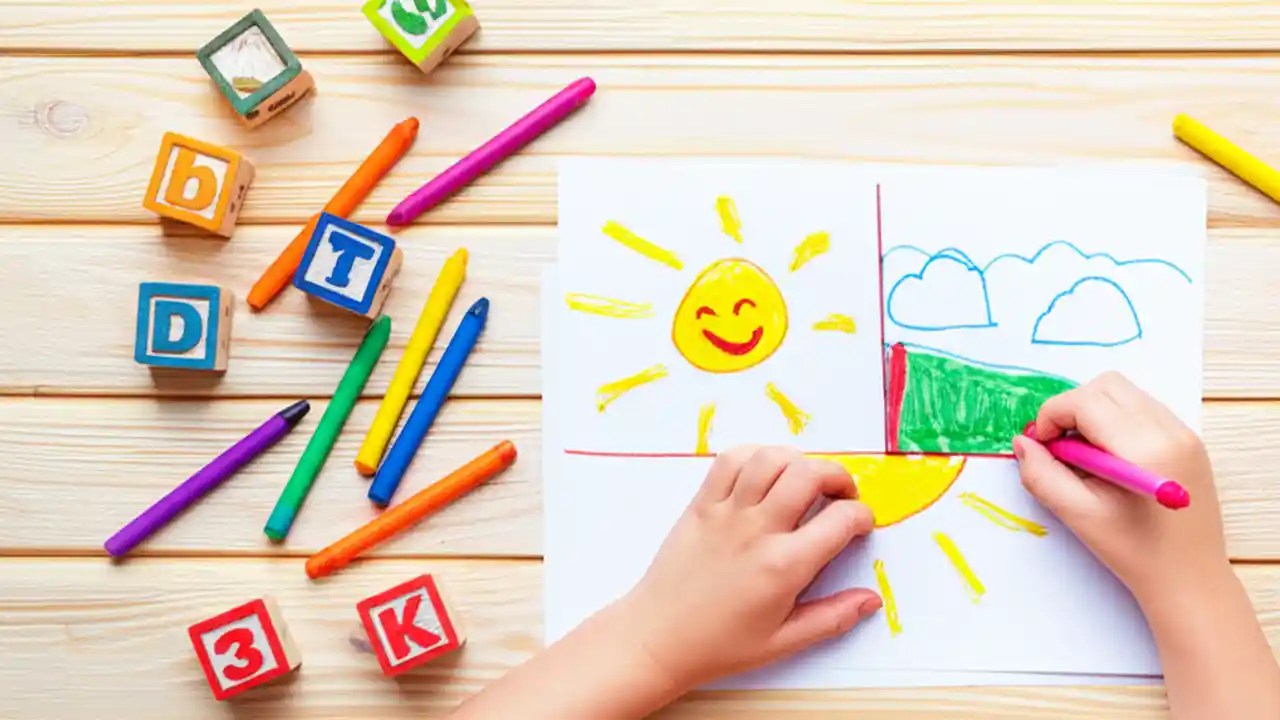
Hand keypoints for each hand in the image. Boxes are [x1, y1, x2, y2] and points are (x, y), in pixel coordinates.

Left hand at [613, 446, 880, 690]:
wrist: (657, 638)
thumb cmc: (718, 644)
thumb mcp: (783, 641)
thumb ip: (832, 618)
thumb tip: (872, 599)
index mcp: (784, 567)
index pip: (840, 520)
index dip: (862, 516)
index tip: (860, 524)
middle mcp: (757, 531)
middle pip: (808, 474)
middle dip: (837, 475)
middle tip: (841, 492)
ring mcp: (725, 513)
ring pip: (769, 458)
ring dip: (797, 460)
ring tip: (804, 478)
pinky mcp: (700, 505)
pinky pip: (729, 461)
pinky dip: (754, 455)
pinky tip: (764, 472)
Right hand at [1013, 372, 1228, 603]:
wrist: (1190, 579)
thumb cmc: (1135, 553)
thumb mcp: (1079, 516)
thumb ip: (1042, 475)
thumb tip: (1022, 443)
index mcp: (1145, 450)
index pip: (1086, 401)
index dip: (1052, 416)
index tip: (1042, 446)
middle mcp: (1171, 431)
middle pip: (1106, 385)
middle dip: (1072, 408)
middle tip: (1060, 448)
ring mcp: (1184, 433)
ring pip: (1124, 393)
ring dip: (1093, 413)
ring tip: (1085, 455)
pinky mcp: (1188, 441)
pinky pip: (1142, 408)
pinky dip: (1115, 421)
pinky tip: (1108, 458)